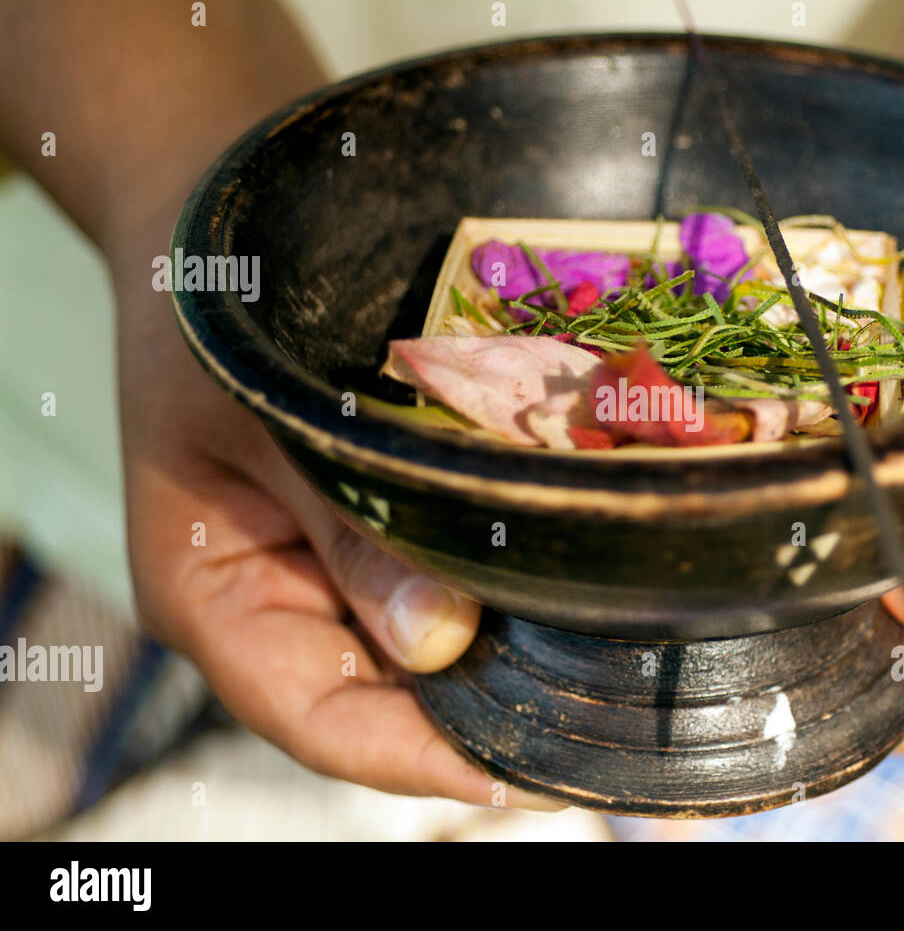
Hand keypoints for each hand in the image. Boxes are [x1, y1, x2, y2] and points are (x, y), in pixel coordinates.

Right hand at [112, 199, 554, 808]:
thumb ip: (345, 523)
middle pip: (382, 701)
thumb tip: (440, 639)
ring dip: (504, 659)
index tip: (514, 774)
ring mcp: (333, 566)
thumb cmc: (212, 304)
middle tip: (594, 725)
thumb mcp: (260, 405)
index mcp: (214, 593)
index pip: (318, 717)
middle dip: (479, 717)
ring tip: (606, 669)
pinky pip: (446, 578)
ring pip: (424, 649)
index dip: (415, 760)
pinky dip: (505, 589)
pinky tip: (576, 587)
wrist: (216, 213)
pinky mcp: (379, 524)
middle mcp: (278, 601)